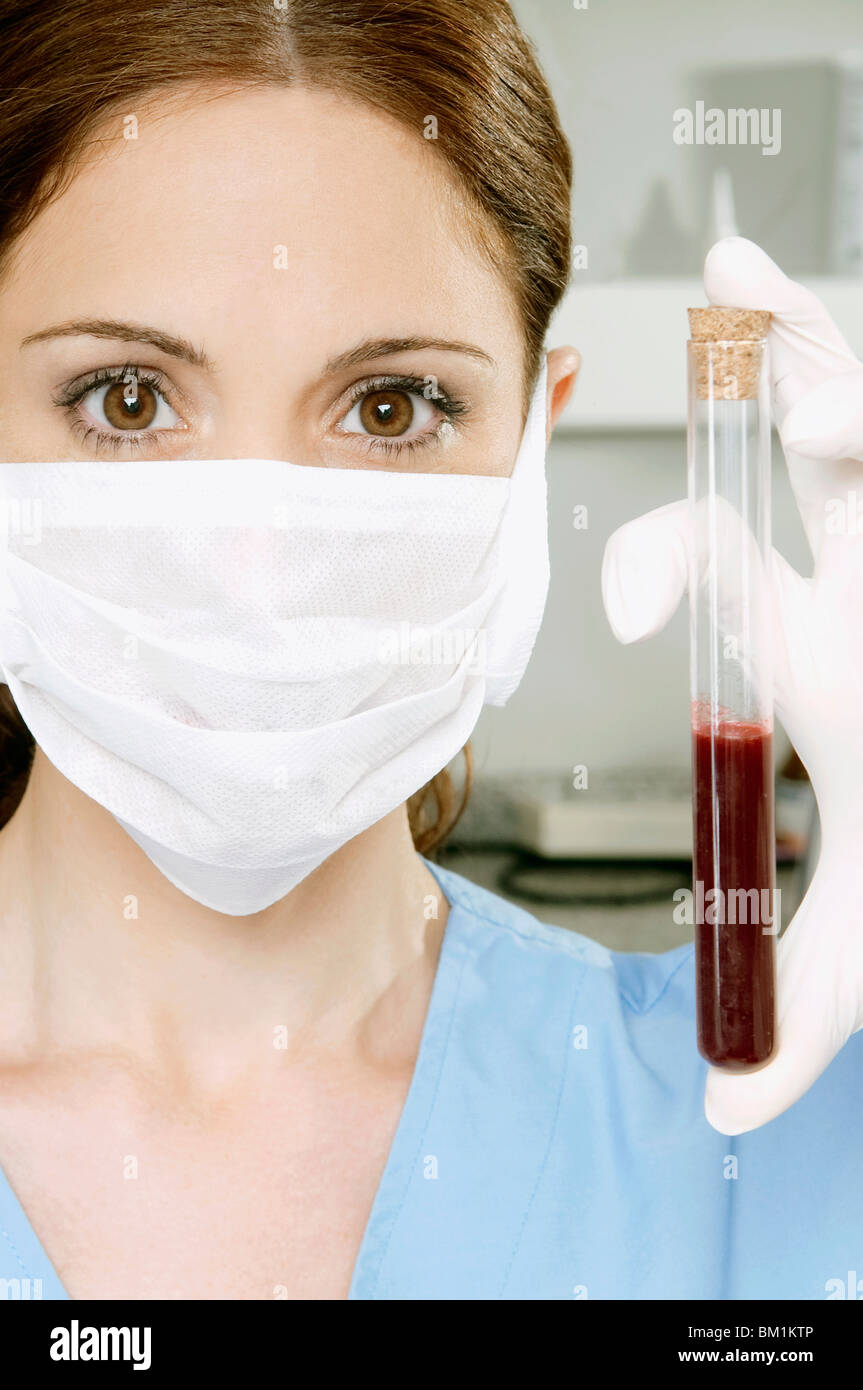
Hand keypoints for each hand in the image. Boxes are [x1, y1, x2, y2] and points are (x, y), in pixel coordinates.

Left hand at [601, 236, 862, 1135]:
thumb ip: (804, 1005)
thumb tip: (726, 1118)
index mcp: (805, 633)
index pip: (705, 555)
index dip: (662, 560)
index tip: (632, 606)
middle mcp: (861, 559)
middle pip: (798, 426)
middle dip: (779, 358)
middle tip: (733, 291)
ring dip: (839, 350)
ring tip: (788, 328)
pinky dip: (858, 389)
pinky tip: (805, 350)